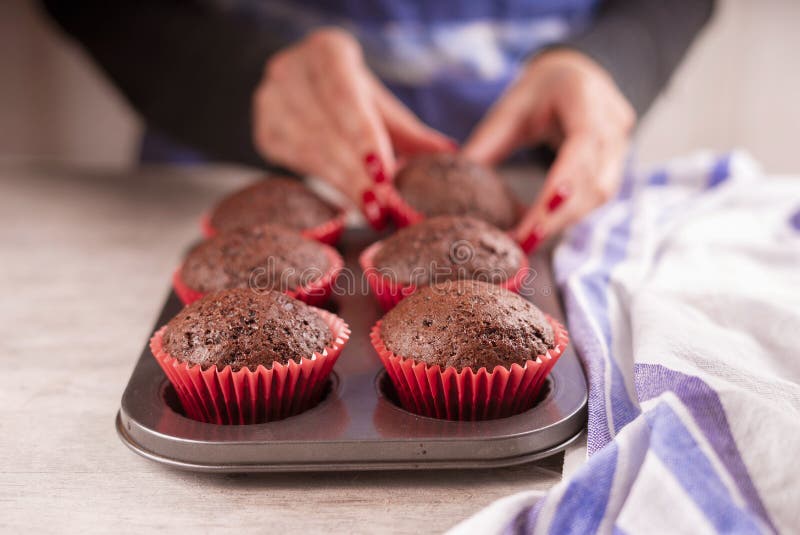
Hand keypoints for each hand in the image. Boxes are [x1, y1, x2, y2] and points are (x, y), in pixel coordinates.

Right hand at [252, 28, 454, 227]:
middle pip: (327, 129)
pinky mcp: (263, 131)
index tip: (384, 172)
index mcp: (326, 51)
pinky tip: (349, 203)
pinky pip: (295, 164)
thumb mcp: (381, 106)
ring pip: (308, 151)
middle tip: (384, 207)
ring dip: (343, 185)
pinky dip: (325, 184)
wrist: (304, 86)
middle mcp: (290, 69)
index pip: (344, 95)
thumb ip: (410, 132)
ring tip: (374, 211)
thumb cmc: (352, 96)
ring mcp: (270, 100)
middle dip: (356, 173)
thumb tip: (450, 155)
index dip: (362, 135)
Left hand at [463, 49, 634, 250]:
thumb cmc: (537, 93)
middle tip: (524, 242)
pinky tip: (544, 227)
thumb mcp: (508, 110)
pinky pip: (598, 195)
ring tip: (529, 240)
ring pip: (601, 193)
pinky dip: (570, 214)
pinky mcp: (619, 161)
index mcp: (585, 96)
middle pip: (595, 180)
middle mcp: (613, 121)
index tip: (535, 222)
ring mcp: (622, 142)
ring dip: (564, 220)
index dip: (561, 186)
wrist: (573, 77)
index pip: (583, 145)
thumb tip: (456, 184)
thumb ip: (486, 145)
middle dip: (558, 216)